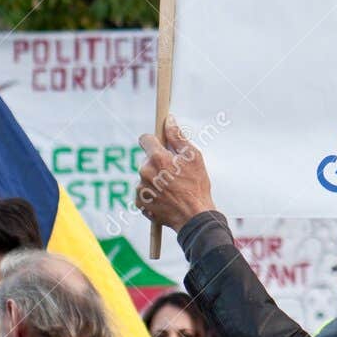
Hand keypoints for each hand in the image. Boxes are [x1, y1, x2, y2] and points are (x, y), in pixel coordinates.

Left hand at [136, 116, 214, 231]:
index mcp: (157, 158)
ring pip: (146, 176)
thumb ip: (178, 136)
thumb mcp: (193, 157)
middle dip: (159, 162)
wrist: (194, 217)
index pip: (145, 139)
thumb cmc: (197, 185)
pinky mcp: (139, 202)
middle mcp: (145, 171)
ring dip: (156, 178)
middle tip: (175, 172)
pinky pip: (143, 192)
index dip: (154, 140)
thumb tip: (169, 120)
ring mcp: (140, 188)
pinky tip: (167, 198)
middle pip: (147, 159)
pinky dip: (152, 193)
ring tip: (173, 188)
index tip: (161, 144)